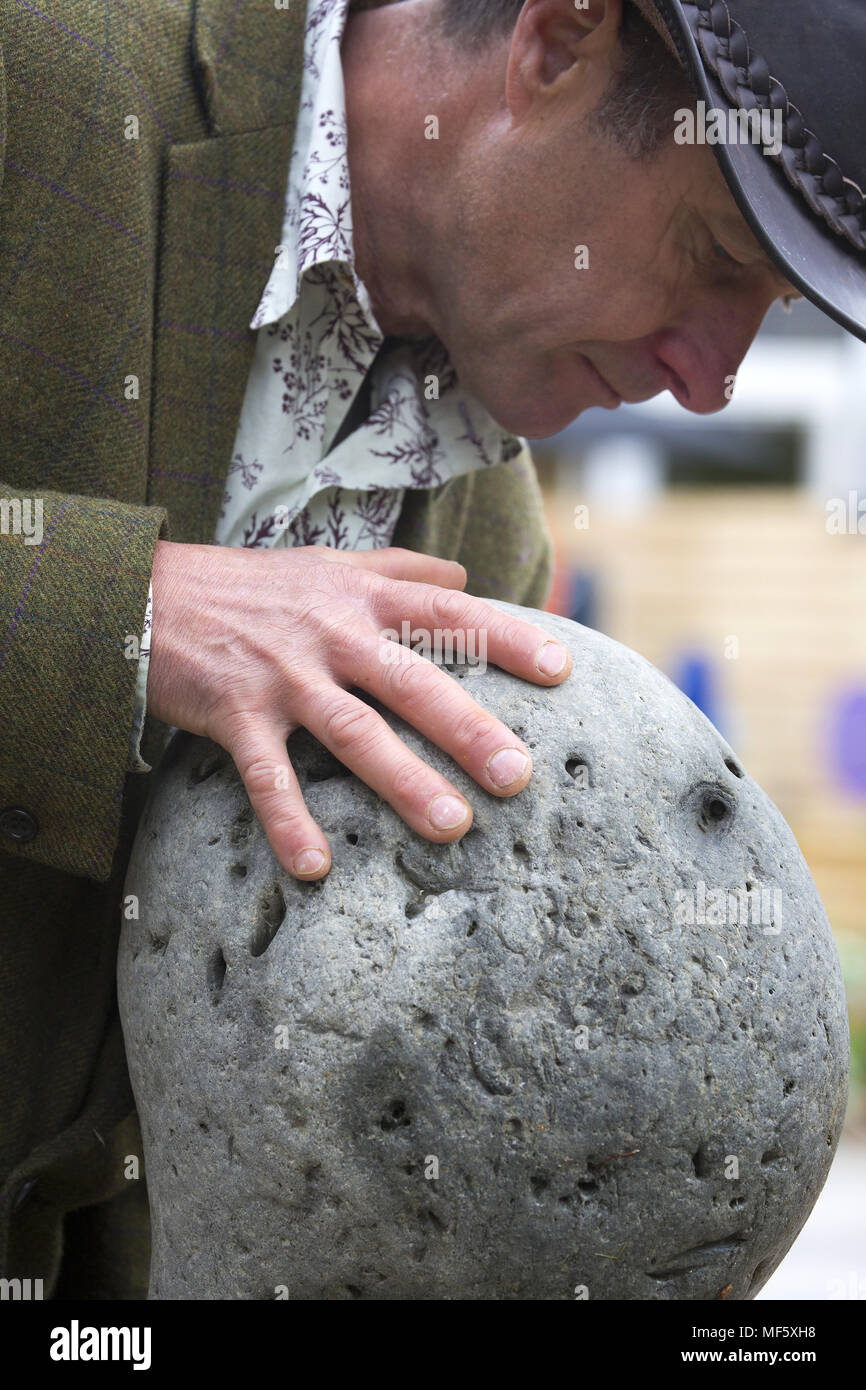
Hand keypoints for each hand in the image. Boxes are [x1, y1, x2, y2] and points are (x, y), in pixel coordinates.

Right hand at [147, 541, 571, 880]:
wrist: (152, 592)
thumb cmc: (254, 585)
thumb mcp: (331, 562)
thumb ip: (400, 569)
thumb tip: (464, 576)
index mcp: (363, 597)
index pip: (448, 612)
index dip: (507, 637)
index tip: (561, 671)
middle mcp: (334, 634)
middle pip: (414, 680)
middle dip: (469, 728)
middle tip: (519, 776)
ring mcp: (286, 676)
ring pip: (354, 731)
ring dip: (404, 781)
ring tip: (453, 828)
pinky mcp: (236, 714)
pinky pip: (268, 776)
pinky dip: (290, 821)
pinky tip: (316, 867)